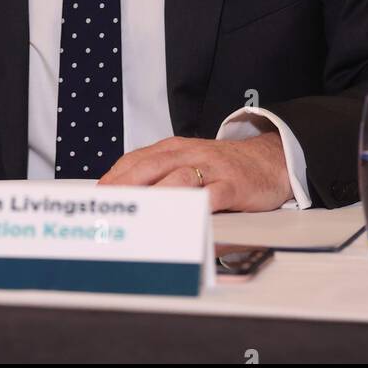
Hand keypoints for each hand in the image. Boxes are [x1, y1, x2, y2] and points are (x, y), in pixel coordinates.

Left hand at [97, 132, 293, 211]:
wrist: (268, 158)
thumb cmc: (223, 166)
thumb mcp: (189, 162)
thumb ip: (161, 175)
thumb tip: (128, 198)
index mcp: (174, 149)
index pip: (137, 160)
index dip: (116, 177)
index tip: (98, 195)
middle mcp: (190, 155)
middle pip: (151, 167)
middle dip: (127, 186)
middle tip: (109, 205)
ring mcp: (212, 168)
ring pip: (179, 178)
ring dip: (156, 195)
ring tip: (138, 213)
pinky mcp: (233, 185)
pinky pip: (213, 196)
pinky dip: (197, 207)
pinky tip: (183, 218)